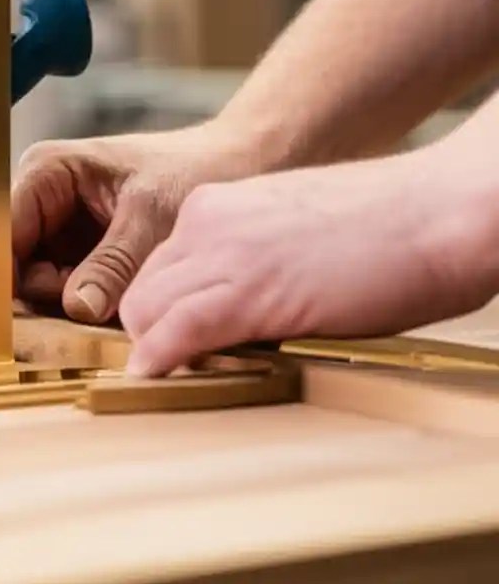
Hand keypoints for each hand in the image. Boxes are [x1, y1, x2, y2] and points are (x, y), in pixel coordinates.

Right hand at [12, 123, 267, 323]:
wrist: (235, 166)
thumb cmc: (195, 170)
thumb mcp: (154, 217)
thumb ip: (114, 263)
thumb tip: (77, 308)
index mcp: (45, 172)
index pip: (1, 234)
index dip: (6, 277)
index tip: (26, 315)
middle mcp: (40, 201)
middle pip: (15, 267)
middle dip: (51, 295)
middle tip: (99, 305)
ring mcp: (57, 232)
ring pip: (39, 288)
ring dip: (73, 306)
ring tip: (121, 297)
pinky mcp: (77, 258)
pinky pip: (66, 294)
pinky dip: (90, 307)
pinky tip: (121, 301)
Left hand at [120, 146, 498, 376]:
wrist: (441, 210)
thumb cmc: (391, 224)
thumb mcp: (296, 224)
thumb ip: (257, 251)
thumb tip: (249, 292)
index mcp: (220, 205)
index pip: (159, 264)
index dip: (160, 305)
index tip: (168, 334)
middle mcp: (208, 223)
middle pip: (141, 288)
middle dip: (147, 330)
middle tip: (166, 364)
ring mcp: (224, 256)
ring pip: (146, 310)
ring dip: (150, 348)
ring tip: (163, 378)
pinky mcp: (251, 294)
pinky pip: (179, 331)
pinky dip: (159, 358)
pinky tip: (153, 377)